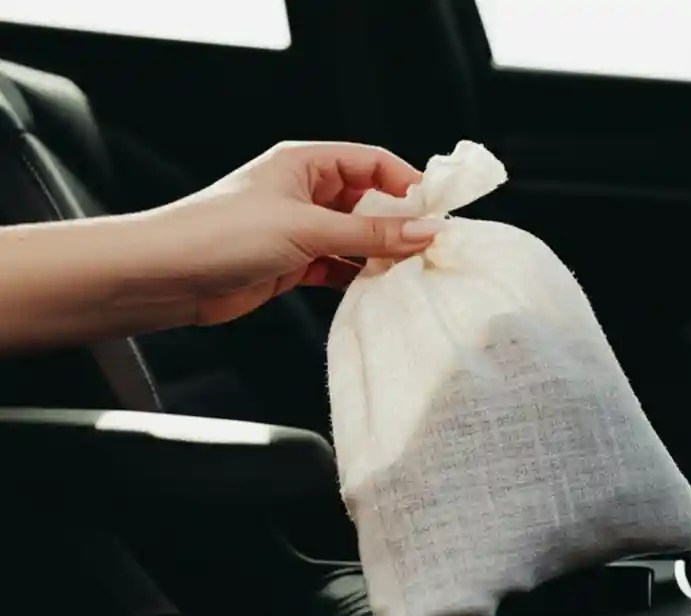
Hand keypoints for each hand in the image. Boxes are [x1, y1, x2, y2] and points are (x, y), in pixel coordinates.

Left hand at [150, 141, 439, 324]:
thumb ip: (370, 235)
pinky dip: (360, 278)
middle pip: (370, 202)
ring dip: (382, 255)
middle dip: (400, 224)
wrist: (163, 277)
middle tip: (432, 249)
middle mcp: (306, 192)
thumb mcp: (307, 229)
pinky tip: (380, 291)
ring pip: (357, 238)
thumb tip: (427, 232)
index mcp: (306, 163)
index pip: (373, 163)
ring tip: (412, 274)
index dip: (408, 184)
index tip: (439, 212)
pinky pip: (340, 266)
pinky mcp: (293, 263)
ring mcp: (300, 229)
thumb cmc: (222, 234)